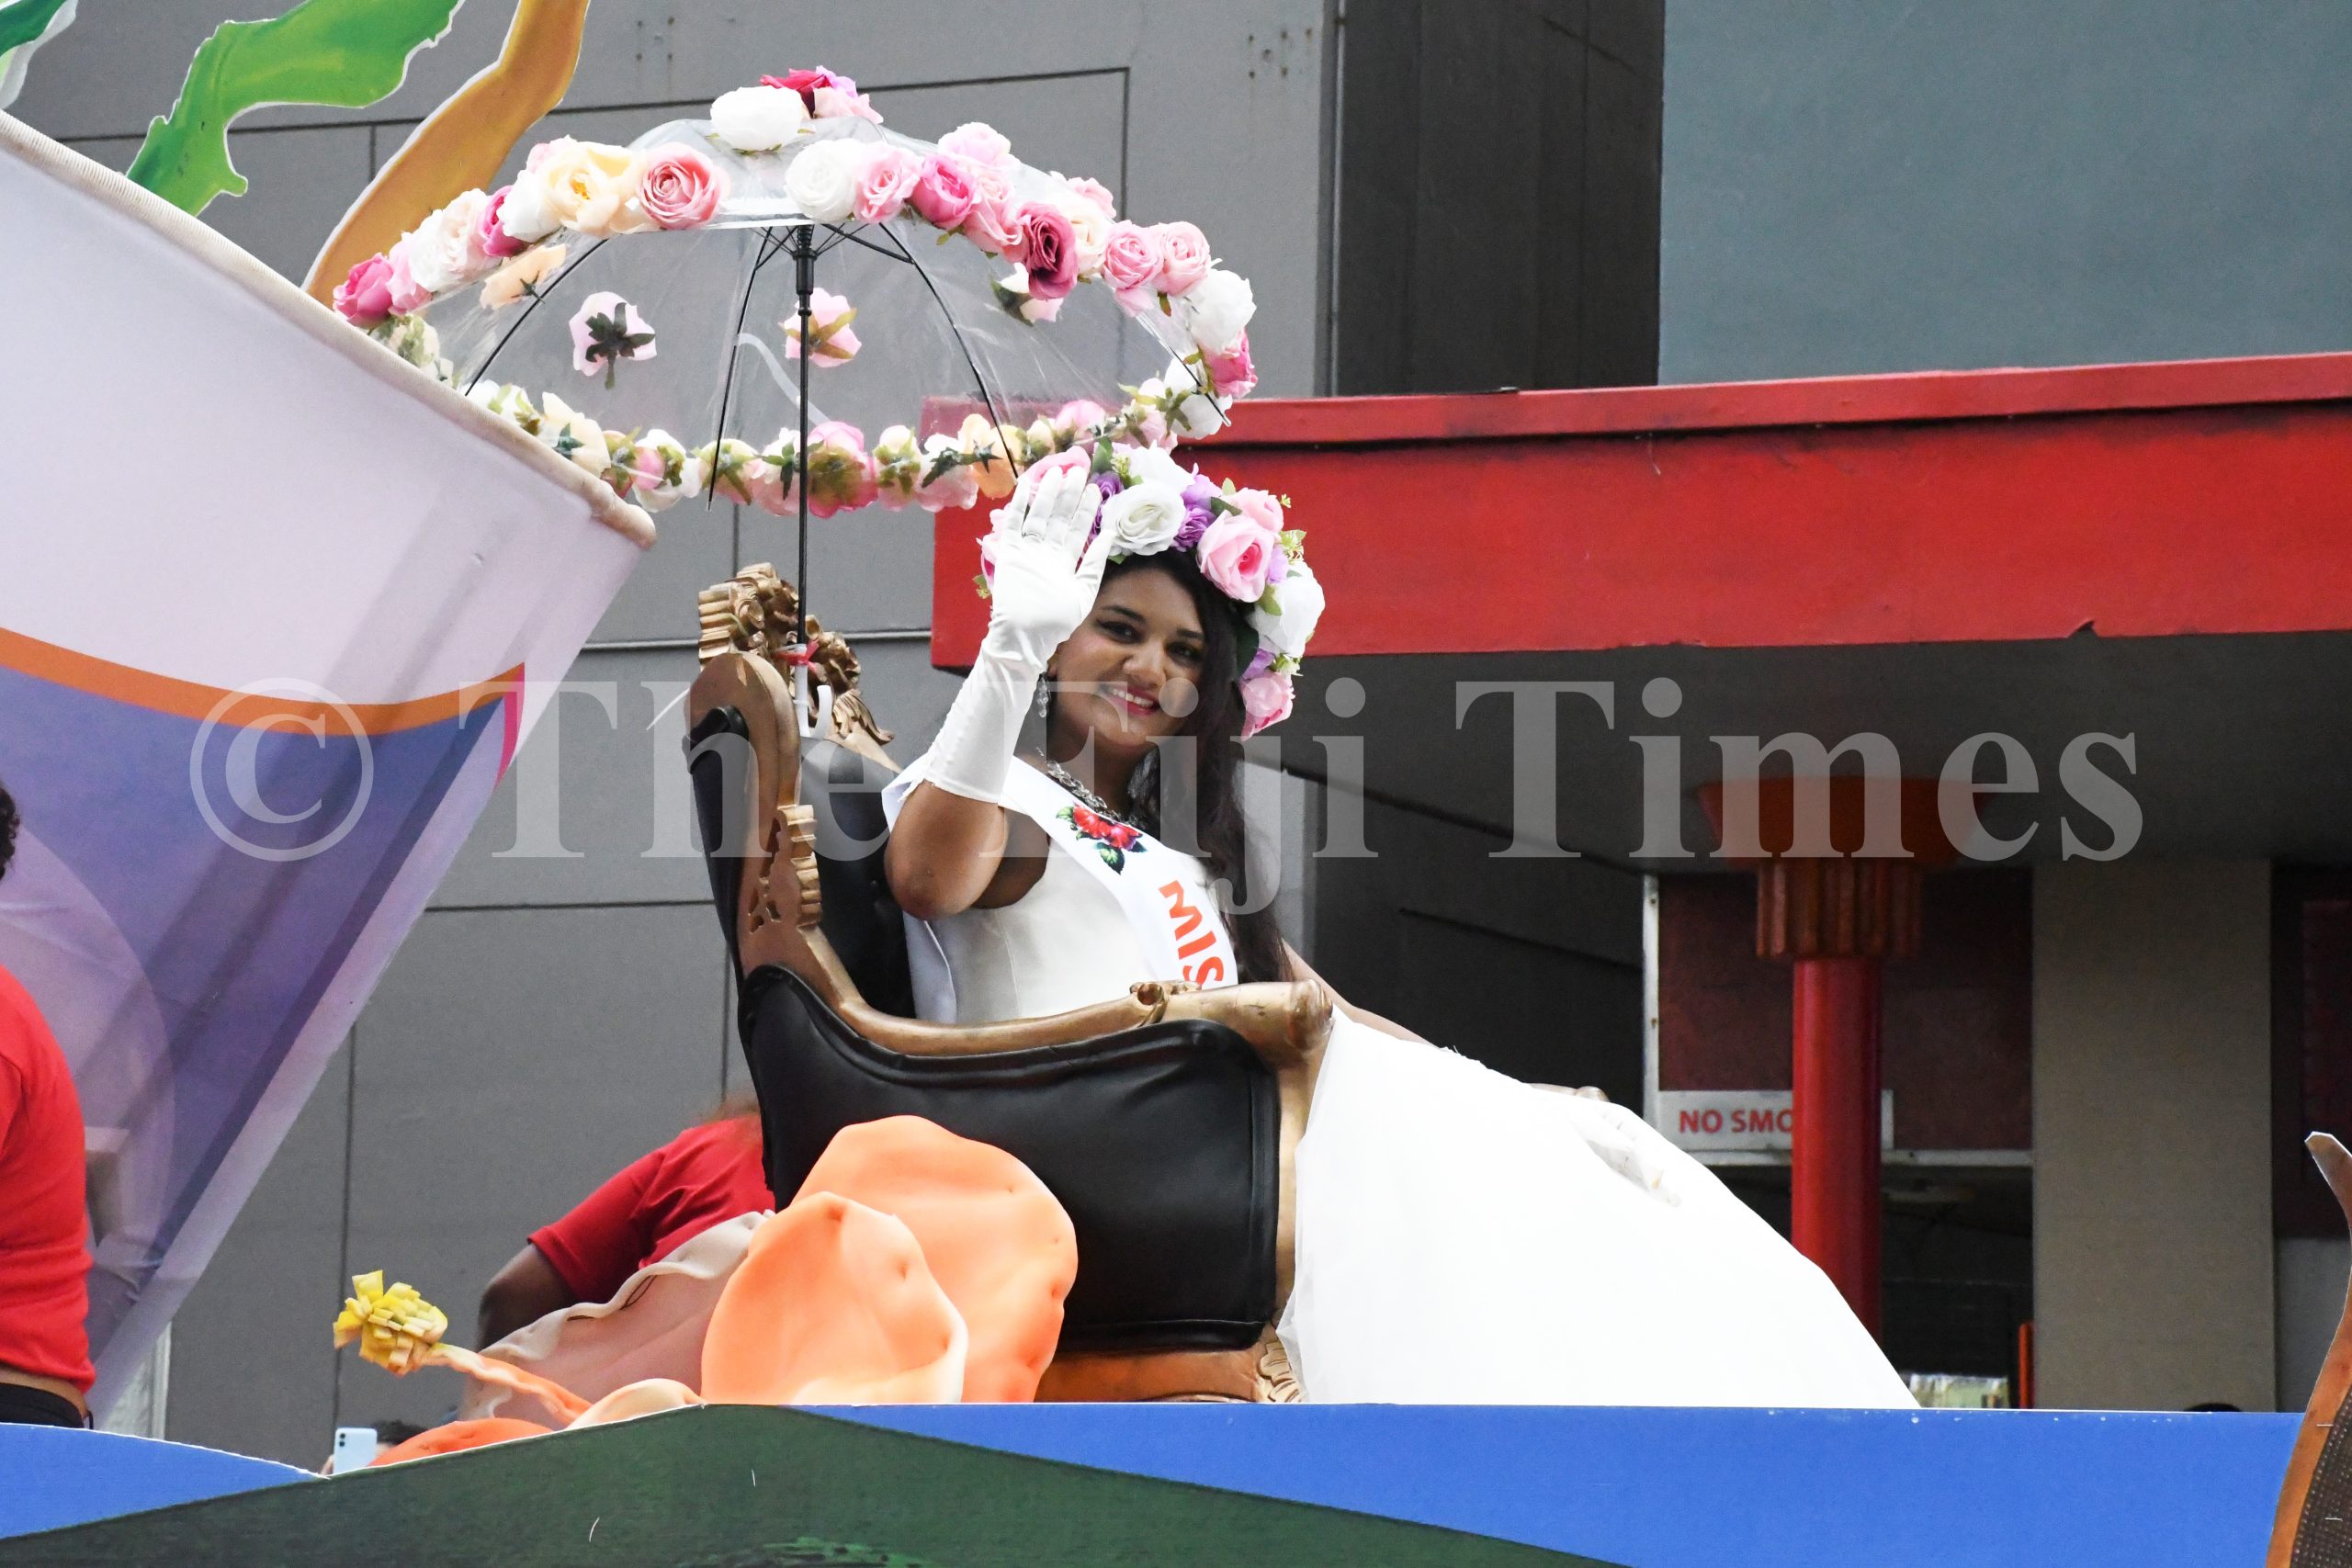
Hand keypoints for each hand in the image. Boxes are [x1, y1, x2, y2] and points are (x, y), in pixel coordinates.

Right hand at [979, 466, 1110, 672]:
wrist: (1024, 638)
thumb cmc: (1055, 622)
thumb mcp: (1084, 593)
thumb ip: (1095, 564)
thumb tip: (1111, 534)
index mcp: (1064, 561)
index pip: (1077, 529)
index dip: (1086, 510)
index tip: (1095, 489)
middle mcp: (1046, 552)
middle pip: (1059, 517)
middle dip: (1069, 495)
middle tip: (1078, 471)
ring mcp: (1028, 550)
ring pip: (1039, 515)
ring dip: (1048, 494)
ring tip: (1059, 472)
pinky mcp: (1009, 553)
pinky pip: (1014, 524)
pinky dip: (1019, 506)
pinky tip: (1026, 485)